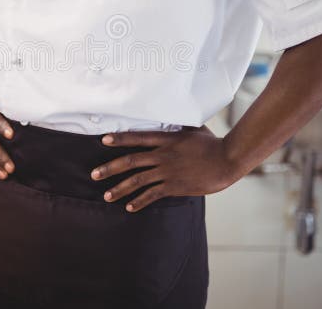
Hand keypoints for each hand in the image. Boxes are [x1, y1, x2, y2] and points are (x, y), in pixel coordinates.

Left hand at [90, 126, 238, 211]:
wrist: (227, 160)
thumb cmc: (212, 143)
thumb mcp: (193, 128)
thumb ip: (178, 125)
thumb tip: (171, 114)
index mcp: (166, 138)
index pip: (138, 137)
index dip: (119, 139)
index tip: (103, 140)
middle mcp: (163, 155)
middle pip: (131, 160)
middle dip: (110, 168)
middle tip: (94, 174)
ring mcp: (168, 171)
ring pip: (138, 180)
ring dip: (120, 188)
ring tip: (107, 195)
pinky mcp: (175, 186)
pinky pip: (152, 194)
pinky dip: (139, 201)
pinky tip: (129, 207)